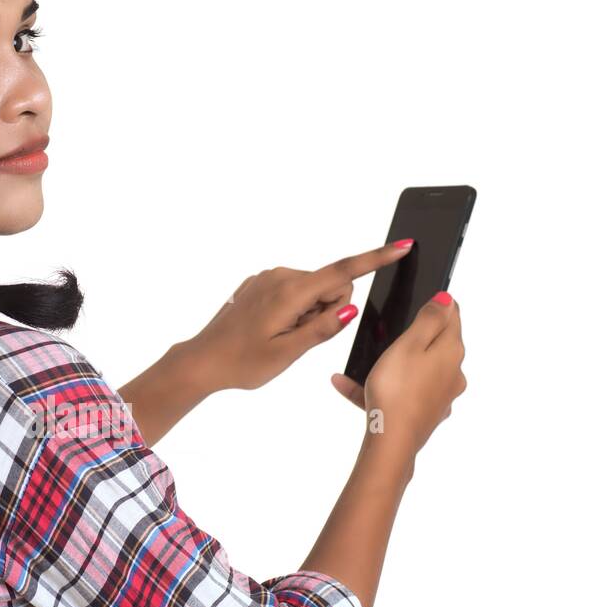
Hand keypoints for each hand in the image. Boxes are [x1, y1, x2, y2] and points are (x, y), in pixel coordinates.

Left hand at [183, 242, 415, 392]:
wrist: (203, 360)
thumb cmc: (242, 362)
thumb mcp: (288, 353)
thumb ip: (322, 329)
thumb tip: (349, 308)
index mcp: (290, 292)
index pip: (343, 271)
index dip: (376, 259)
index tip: (403, 245)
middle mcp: (281, 276)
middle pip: (330, 285)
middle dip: (327, 311)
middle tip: (298, 338)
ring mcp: (269, 277)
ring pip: (313, 290)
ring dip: (308, 313)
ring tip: (280, 335)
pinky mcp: (260, 283)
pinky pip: (294, 291)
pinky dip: (293, 309)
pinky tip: (271, 328)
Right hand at [332, 292, 466, 460]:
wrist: (391, 442)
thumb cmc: (397, 392)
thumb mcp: (409, 344)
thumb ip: (429, 319)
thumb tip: (447, 300)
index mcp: (451, 351)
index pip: (453, 316)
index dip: (437, 305)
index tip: (419, 302)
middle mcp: (452, 373)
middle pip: (435, 344)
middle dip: (412, 336)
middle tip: (387, 332)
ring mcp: (439, 396)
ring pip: (414, 371)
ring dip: (388, 365)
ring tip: (356, 365)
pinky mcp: (423, 414)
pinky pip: (399, 394)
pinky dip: (377, 388)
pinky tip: (345, 385)